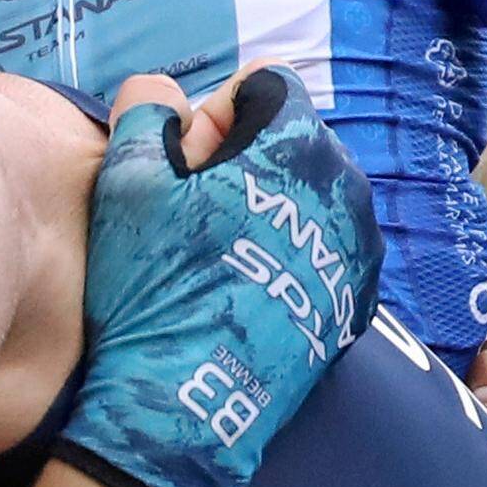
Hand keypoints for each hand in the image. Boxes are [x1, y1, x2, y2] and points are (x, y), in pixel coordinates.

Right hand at [49, 65, 375, 486]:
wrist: (188, 402)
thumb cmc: (156, 284)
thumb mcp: (127, 180)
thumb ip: (144, 109)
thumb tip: (161, 92)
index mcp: (300, 143)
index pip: (266, 84)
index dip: (215, 112)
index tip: (183, 162)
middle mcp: (347, 188)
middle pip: (290, 140)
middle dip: (242, 160)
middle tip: (191, 214)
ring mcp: (359, 250)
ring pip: (307, 197)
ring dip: (264, 210)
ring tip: (215, 257)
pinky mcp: (357, 302)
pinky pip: (321, 251)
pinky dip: (285, 257)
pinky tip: (241, 292)